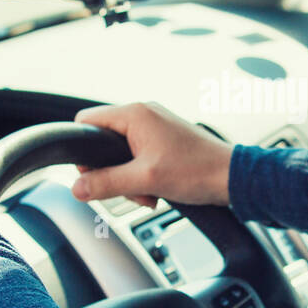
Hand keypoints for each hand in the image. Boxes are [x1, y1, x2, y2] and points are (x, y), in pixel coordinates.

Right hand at [71, 102, 232, 207]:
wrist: (231, 177)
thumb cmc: (197, 171)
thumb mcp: (145, 180)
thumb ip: (106, 183)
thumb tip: (76, 188)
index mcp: (135, 115)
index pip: (86, 122)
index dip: (83, 151)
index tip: (93, 175)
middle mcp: (143, 115)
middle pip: (103, 142)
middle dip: (110, 172)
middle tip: (128, 190)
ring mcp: (155, 126)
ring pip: (121, 154)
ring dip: (129, 179)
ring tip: (148, 192)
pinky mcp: (164, 140)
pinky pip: (138, 157)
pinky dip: (142, 176)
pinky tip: (156, 190)